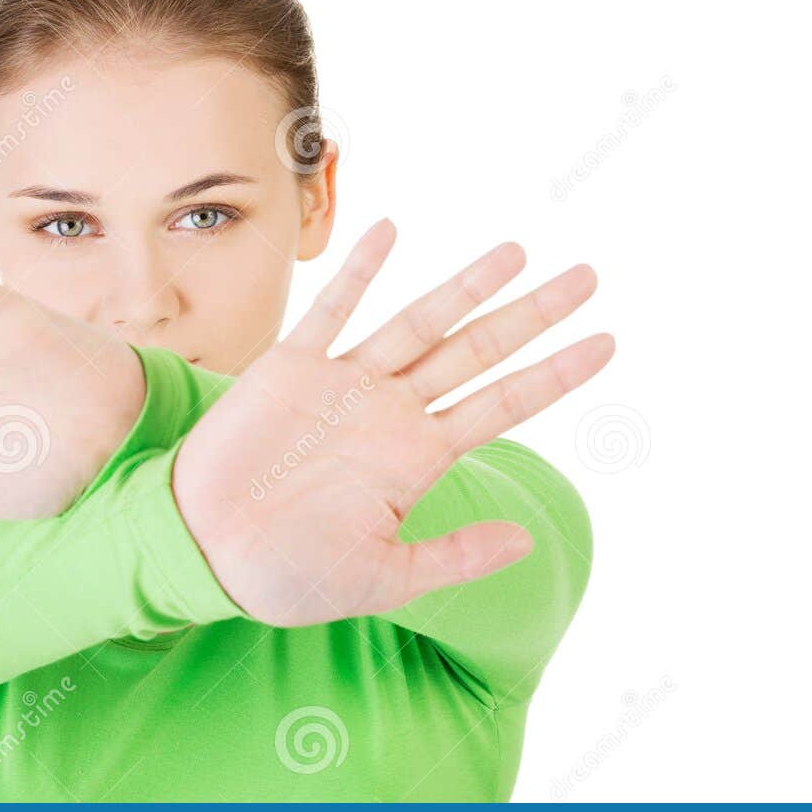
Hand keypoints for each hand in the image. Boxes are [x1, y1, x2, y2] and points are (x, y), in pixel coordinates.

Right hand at [171, 220, 613, 627]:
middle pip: (478, 351)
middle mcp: (391, 412)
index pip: (503, 404)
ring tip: (518, 252)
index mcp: (417, 458)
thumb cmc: (288, 574)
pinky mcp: (291, 368)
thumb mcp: (384, 579)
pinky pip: (333, 311)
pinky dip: (360, 271)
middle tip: (587, 277)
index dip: (556, 374)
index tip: (607, 344)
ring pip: (420, 323)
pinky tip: (392, 231)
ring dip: (466, 287)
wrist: (204, 552)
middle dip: (534, 315)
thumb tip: (528, 539)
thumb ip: (455, 556)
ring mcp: (344, 385)